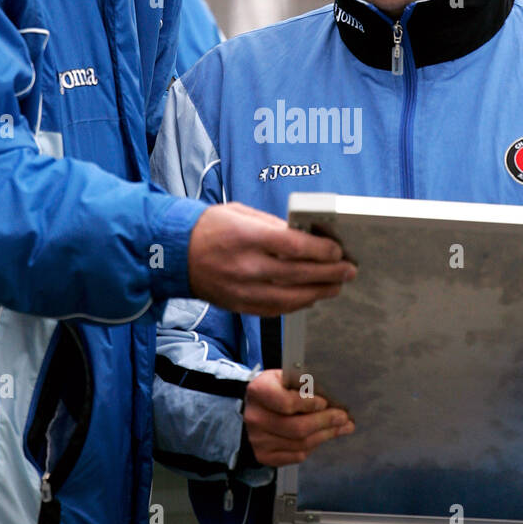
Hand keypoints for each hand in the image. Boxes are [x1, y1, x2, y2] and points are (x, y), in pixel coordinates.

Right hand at [187, 202, 355, 315]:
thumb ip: (274, 226)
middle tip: (348, 270)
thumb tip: (305, 236)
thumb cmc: (209, 228)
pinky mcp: (240, 305)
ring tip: (335, 286)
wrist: (174, 255)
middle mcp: (246, 266)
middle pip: (298, 274)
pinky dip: (297, 304)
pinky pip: (276, 310)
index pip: (292, 246)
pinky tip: (310, 297)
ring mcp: (243, 290)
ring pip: (290, 298)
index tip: (337, 250)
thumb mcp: (241, 214)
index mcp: (247, 237)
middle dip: (329, 273)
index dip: (320, 250)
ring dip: (318, 292)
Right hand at [243, 369, 354, 466]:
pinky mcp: (264, 455)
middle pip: (297, 428)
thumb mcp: (286, 376)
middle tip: (343, 418)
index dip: (309, 404)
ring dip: (324, 435)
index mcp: (259, 392)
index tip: (325, 403)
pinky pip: (296, 456)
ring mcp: (258, 439)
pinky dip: (314, 447)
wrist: (255, 407)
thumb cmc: (275, 389)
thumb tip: (331, 398)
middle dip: (325, 422)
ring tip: (340, 427)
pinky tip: (322, 436)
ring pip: (300, 444)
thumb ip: (305, 384)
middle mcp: (255, 418)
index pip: (287, 403)